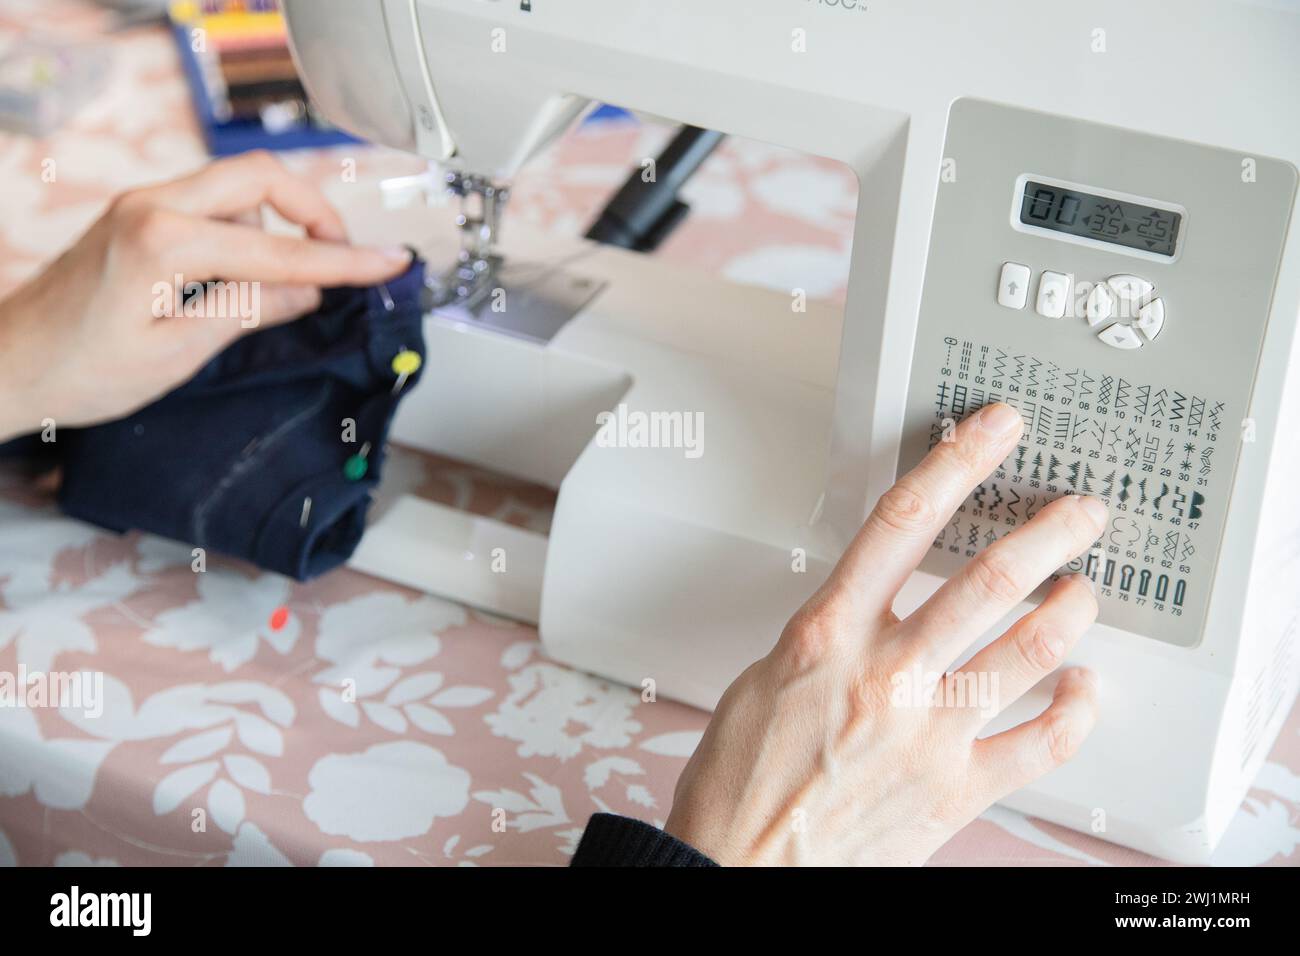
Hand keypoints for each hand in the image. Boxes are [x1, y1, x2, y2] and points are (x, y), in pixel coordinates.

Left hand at [0, 151, 412, 439]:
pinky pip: (212, 203)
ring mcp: (143, 204)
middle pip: (261, 176)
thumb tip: (309, 290)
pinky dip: (248, 228)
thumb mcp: (177, 352)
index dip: (343, 262)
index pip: (279, 250)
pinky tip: (247, 274)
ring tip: (289, 282)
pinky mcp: (139, 215)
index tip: (389, 264)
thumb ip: (249, 309)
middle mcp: (151, 206)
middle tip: (346, 256)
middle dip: (315, 211)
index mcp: (163, 242)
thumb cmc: (80, 370)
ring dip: (278, 222)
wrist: (11, 364)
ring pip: (238, 186)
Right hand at [665, 402, 1105, 864]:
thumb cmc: (740, 779)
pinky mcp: (955, 791)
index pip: (901, 523)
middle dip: (1047, 534)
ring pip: (1027, 651)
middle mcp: (885, 676)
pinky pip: (1039, 744)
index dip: (956, 464)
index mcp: (827, 636)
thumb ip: (828, 632)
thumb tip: (870, 601)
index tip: (991, 433)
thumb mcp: (767, 675)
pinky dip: (1074, 711)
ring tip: (1083, 590)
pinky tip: (1083, 688)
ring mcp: (928, 734)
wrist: (739, 867)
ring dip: (1068, 611)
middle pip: (986, 580)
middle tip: (1080, 513)